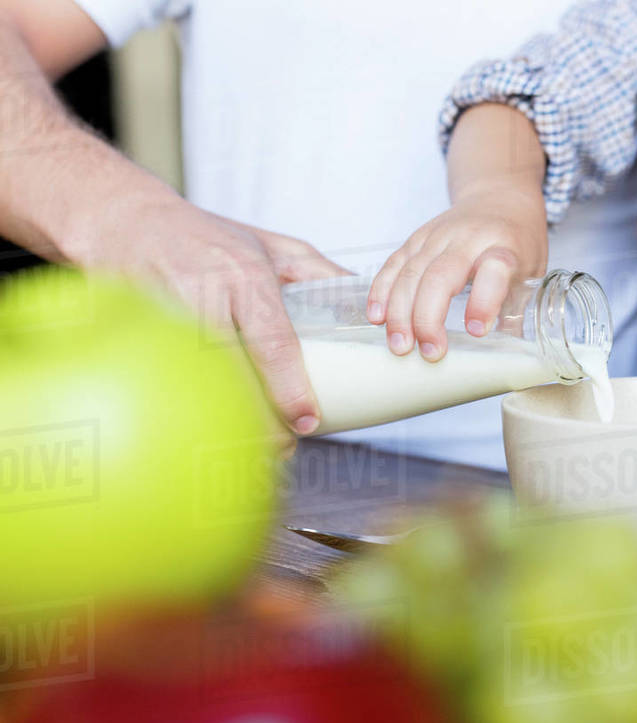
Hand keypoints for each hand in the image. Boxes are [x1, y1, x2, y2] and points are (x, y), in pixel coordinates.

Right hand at [69, 195, 349, 435]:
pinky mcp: (140, 331)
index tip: (307, 421)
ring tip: (257, 447)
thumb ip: (321, 275)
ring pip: (202, 383)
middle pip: (235, 374)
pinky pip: (172, 380)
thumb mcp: (273, 246)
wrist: (125, 220)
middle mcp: (206, 295)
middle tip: (286, 446)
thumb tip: (368, 306)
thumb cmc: (209, 236)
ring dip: (229, 422)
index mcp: (246, 276)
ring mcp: (167, 315)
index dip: (290, 388)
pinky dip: (197, 408)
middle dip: (262, 420)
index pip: (272, 341)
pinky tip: (216, 427)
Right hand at [367, 184, 547, 360]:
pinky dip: (382, 292)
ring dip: (401, 313)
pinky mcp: (416, 239)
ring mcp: (438, 236)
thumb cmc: (517, 241)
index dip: (484, 301)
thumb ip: (516, 311)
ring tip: (400, 347)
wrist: (498, 197)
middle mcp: (469, 238)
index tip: (477, 331)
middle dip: (428, 318)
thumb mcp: (532, 273)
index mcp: (504, 247)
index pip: (494, 269)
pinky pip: (393, 265)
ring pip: (411, 272)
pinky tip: (377, 317)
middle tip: (428, 352)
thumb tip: (506, 360)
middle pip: (440, 275)